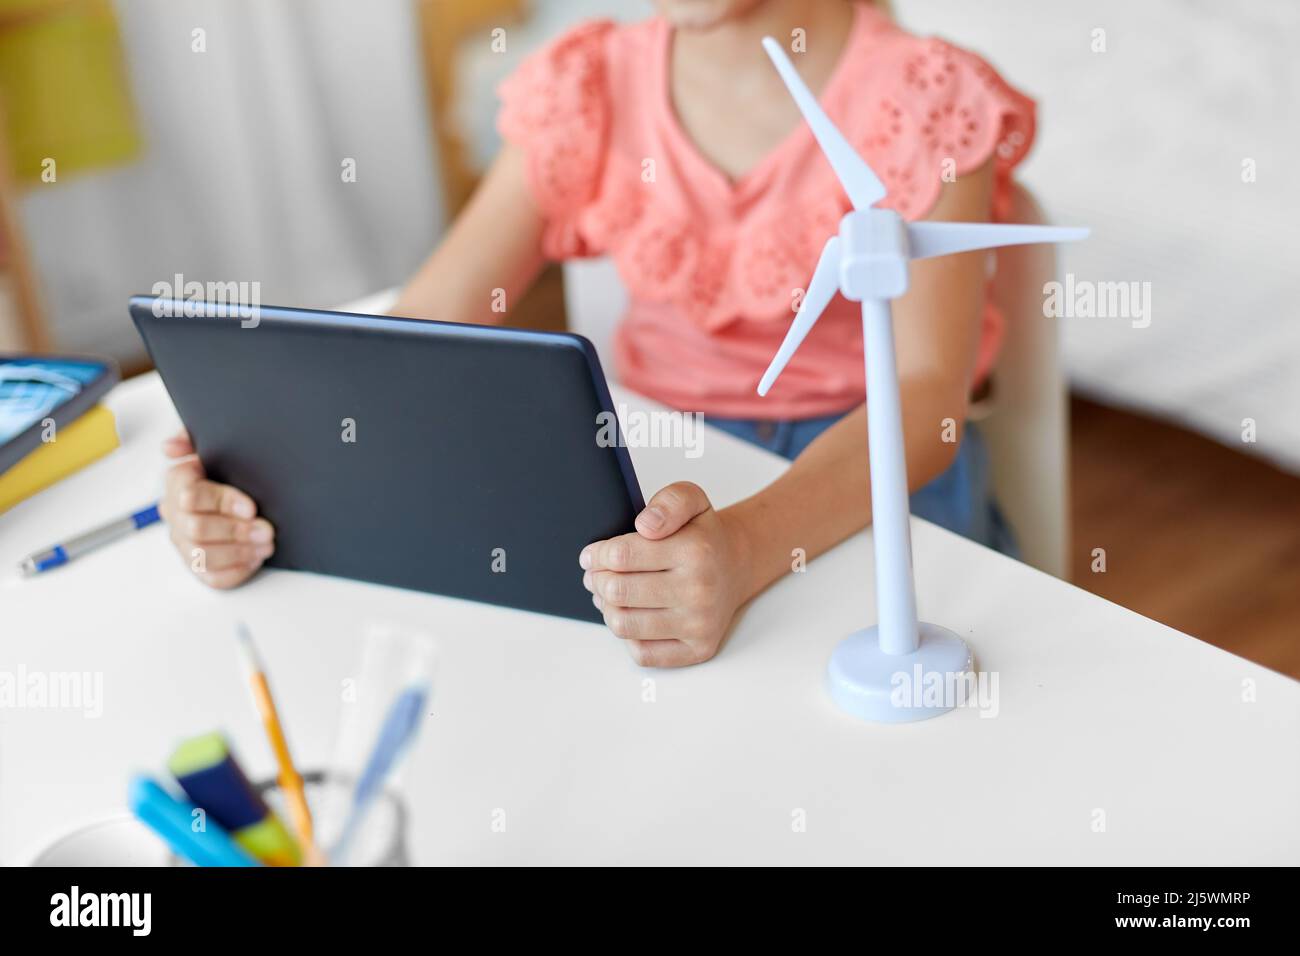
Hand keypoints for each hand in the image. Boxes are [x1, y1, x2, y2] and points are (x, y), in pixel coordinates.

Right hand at [158, 429, 274, 588]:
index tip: (251, 507)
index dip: (223, 502)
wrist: (241, 492)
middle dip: (236, 531)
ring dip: (239, 551)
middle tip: (266, 529)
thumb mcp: (214, 446)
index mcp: (178, 484)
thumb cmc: (226, 468)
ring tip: (265, 543)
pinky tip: (255, 557)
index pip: (190, 496)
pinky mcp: (198, 566)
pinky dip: (237, 570)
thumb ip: (191, 438)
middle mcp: (175, 515)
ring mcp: (184, 542)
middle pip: (196, 529)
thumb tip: (169, 447)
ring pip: (203, 556)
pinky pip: (212, 577)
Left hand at [579, 482, 751, 666]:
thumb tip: (646, 525)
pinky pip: (642, 654)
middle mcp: (700, 590)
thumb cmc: (703, 537)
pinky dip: (628, 635)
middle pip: (617, 591)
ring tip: (610, 594)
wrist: (734, 568)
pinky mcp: (698, 649)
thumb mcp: (691, 500)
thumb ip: (669, 501)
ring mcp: (699, 624)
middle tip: (597, 574)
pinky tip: (632, 615)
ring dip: (607, 608)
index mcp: (695, 551)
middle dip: (597, 580)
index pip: (620, 555)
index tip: (593, 554)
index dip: (597, 554)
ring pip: (623, 625)